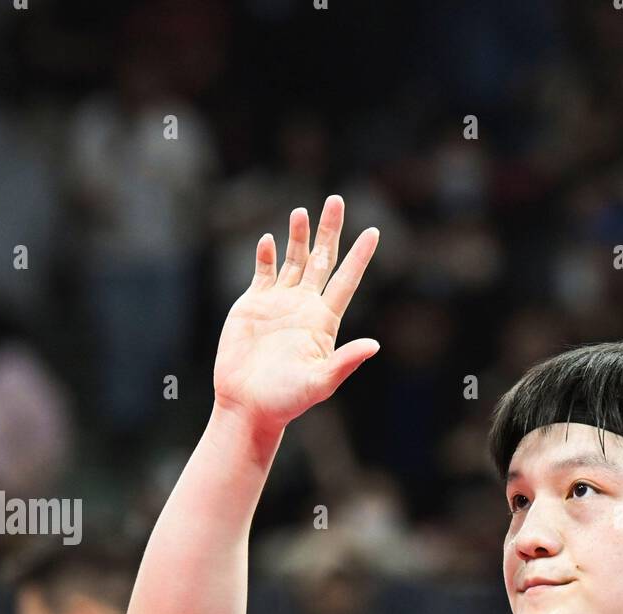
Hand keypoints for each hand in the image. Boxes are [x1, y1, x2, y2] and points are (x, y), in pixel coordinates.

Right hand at [213, 196, 379, 434]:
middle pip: (322, 260)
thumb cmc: (287, 399)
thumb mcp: (320, 382)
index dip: (359, 256)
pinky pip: (262, 273)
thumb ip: (345, 362)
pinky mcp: (252, 305)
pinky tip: (268, 240)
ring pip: (293, 260)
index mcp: (324, 321)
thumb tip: (374, 345)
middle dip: (329, 230)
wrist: (248, 405)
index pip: (346, 280)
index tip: (373, 232)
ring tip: (301, 212)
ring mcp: (278, 303)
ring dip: (297, 236)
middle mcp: (304, 307)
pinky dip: (265, 255)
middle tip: (336, 200)